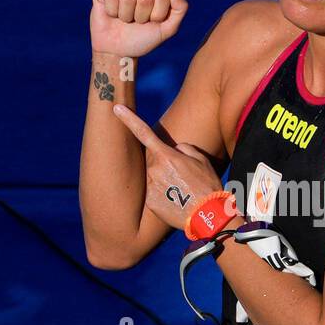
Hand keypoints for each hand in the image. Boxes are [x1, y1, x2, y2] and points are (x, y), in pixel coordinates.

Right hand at [90, 0, 188, 57]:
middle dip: (141, 17)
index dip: (157, 15)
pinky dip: (113, 11)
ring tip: (124, 20)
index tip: (151, 23)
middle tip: (135, 23)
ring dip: (126, 16)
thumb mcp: (167, 29)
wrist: (119, 52)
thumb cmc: (142, 39)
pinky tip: (112, 15)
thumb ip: (180, 9)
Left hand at [111, 103, 227, 230]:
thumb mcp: (201, 160)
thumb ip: (184, 149)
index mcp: (166, 156)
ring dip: (164, 180)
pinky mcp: (150, 202)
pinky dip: (163, 195)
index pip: (143, 132)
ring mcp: (151, 187)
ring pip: (153, 177)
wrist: (207, 216)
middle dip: (164, 163)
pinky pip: (154, 193)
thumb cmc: (207, 186)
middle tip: (183, 177)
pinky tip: (177, 202)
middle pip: (153, 160)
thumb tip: (174, 150)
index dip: (128, 119)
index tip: (116, 108)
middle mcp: (154, 170)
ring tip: (182, 191)